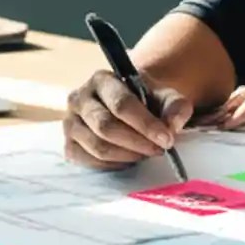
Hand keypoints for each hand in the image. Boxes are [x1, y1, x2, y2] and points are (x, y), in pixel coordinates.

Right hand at [63, 71, 192, 169]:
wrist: (127, 106)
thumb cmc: (146, 100)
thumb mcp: (165, 97)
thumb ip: (175, 107)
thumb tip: (171, 127)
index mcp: (102, 79)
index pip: (121, 104)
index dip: (146, 124)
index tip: (167, 139)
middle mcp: (79, 98)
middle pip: (106, 127)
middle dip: (137, 142)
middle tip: (158, 150)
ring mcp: (70, 123)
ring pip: (97, 147)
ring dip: (127, 155)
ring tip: (146, 153)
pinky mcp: (69, 144)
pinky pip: (89, 161)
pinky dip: (113, 165)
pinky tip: (128, 160)